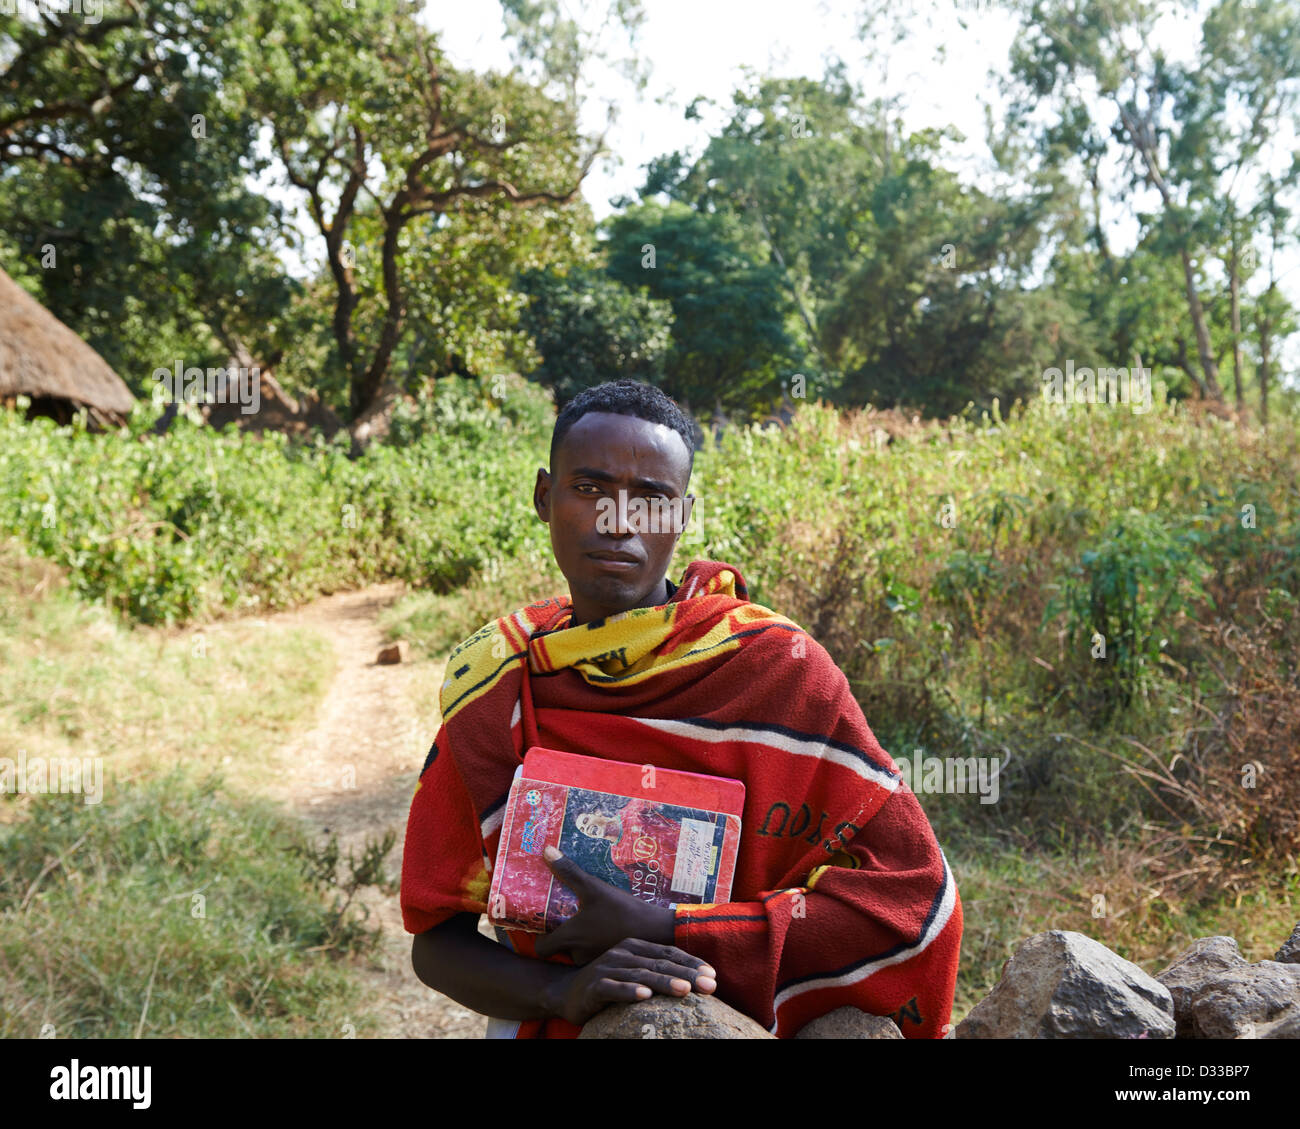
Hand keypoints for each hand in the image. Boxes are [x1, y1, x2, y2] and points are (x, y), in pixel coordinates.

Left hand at [535, 845, 675, 962]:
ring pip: (577, 951)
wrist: (655, 930)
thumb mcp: (594, 887)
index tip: (542, 923)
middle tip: (563, 915)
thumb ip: (569, 872)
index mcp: (570, 938)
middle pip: (559, 949)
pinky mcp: (608, 958)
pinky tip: (601, 925)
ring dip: (579, 939)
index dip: (539, 937)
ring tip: (584, 919)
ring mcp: (594, 959)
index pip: (541, 948)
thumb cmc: (621, 910)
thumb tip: (546, 850)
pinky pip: (592, 952)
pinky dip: (593, 942)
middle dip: (561, 934)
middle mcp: (578, 953)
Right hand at [541, 938, 717, 1026]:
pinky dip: (629, 992)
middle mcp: (622, 953)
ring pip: (641, 975)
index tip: (713, 975)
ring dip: (664, 982)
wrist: (567, 991)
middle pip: (659, 963)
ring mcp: (607, 968)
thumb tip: (692, 979)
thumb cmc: (608, 982)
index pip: (668, 953)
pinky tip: (644, 996)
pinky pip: (614, 988)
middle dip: (687, 974)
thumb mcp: (633, 973)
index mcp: (635, 947)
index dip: (691, 962)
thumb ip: (656, 971)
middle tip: (710, 985)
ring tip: (685, 990)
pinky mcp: (594, 986)